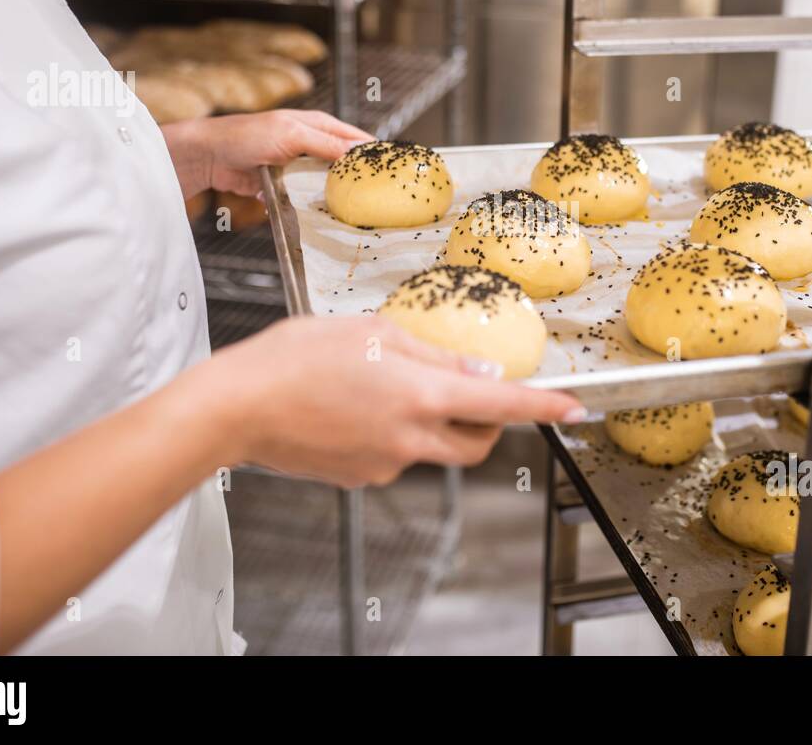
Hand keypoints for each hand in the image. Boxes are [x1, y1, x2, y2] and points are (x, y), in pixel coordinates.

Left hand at [162, 109, 371, 198]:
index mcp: (318, 125)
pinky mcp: (285, 185)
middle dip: (358, 180)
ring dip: (336, 196)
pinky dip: (313, 206)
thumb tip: (360, 151)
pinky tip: (325, 218)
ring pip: (327, 183)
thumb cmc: (246, 136)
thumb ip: (326, 143)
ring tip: (356, 213)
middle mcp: (311, 144)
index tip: (393, 173)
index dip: (374, 154)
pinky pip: (307, 197)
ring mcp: (298, 165)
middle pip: (344, 164)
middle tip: (378, 199)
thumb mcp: (292, 135)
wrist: (208, 156)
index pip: (356, 139)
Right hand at [198, 316, 586, 486]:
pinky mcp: (362, 477)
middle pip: (478, 440)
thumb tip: (478, 371)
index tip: (574, 408)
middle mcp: (412, 438)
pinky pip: (396, 456)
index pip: (503, 403)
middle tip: (471, 389)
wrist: (237, 407)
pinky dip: (393, 433)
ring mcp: (387, 464)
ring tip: (385, 387)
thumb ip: (433, 354)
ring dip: (434, 423)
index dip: (545, 407)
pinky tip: (355, 408)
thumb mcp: (372, 333)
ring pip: (435, 449)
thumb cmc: (295, 358)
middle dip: (489, 420)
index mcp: (421, 394)